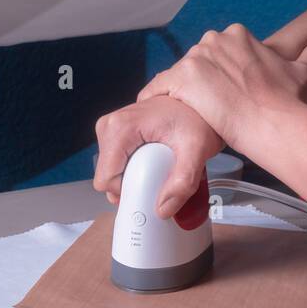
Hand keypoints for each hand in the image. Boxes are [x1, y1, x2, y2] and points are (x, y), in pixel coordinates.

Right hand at [93, 94, 224, 218]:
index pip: (105, 180)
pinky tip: (154, 161)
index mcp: (121, 127)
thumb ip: (183, 182)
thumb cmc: (198, 117)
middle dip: (131, 185)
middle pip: (107, 177)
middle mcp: (110, 124)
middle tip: (160, 177)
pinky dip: (134, 168)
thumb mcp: (197, 150)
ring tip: (160, 166)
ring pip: (111, 171)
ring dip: (134, 177)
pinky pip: (117, 162)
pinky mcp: (118, 131)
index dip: (128, 192)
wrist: (200, 98)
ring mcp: (112, 127)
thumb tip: (164, 209)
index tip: (152, 191)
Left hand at [137, 23, 306, 145]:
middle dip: (198, 84)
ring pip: (177, 76)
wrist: (273, 121)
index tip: (222, 93)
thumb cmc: (286, 99)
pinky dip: (155, 99)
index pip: (215, 53)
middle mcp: (214, 39)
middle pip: (195, 63)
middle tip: (207, 108)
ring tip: (186, 115)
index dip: (217, 76)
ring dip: (179, 93)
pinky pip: (158, 88)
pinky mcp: (182, 77)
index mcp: (237, 34)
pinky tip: (158, 112)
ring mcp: (197, 57)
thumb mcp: (300, 72)